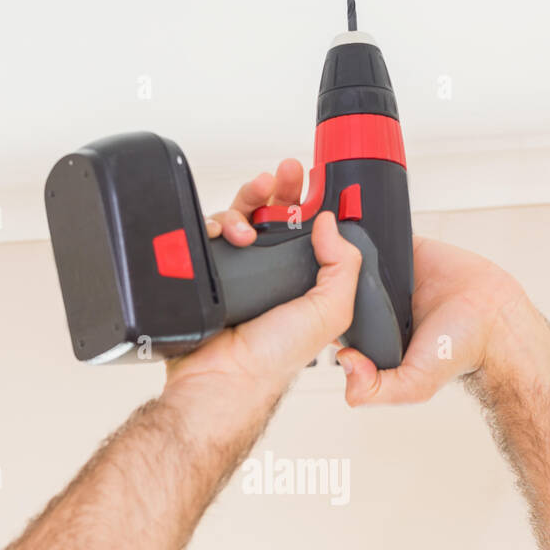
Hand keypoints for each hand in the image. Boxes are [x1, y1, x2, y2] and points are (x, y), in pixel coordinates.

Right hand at [164, 159, 360, 399]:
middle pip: (273, 217)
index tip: (311, 183)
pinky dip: (217, 222)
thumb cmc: (274, 358)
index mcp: (302, 285)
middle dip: (279, 190)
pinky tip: (229, 232)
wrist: (224, 377)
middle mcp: (270, 277)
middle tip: (285, 173)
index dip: (310, 205)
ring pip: (240, 218)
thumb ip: (343, 265)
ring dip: (249, 200)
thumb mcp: (330, 310)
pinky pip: (208, 233)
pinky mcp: (206, 271)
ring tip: (257, 199)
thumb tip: (329, 221)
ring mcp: (236, 273)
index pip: (308, 233)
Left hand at [335, 235, 529, 405]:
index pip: (327, 318)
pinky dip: (370, 226)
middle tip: (320, 255)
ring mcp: (385, 275)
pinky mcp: (403, 249)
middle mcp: (371, 305)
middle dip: (324, 270)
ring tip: (335, 232)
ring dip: (343, 243)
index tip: (308, 292)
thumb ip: (376, 389)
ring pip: (351, 255)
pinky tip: (362, 221)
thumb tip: (344, 363)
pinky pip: (378, 233)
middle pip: (333, 283)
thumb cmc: (458, 351)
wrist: (494, 319)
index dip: (317, 305)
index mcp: (366, 335)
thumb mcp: (413, 385)